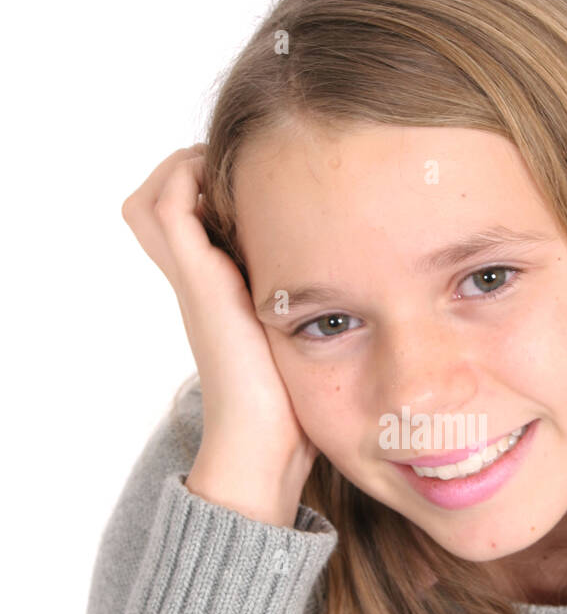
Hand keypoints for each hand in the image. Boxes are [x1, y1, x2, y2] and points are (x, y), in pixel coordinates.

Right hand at [121, 145, 318, 523]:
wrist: (265, 439)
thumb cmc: (291, 403)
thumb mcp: (301, 339)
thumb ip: (313, 313)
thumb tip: (371, 295)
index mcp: (216, 292)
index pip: (183, 223)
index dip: (208, 192)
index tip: (261, 186)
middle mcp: (194, 281)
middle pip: (152, 206)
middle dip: (188, 175)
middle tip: (241, 176)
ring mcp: (191, 279)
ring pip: (150, 200)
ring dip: (185, 173)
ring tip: (237, 177)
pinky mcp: (197, 279)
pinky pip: (169, 206)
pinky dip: (190, 181)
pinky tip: (243, 191)